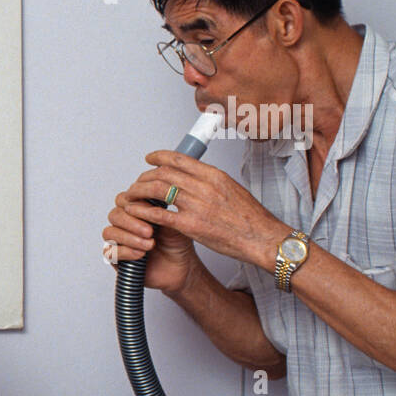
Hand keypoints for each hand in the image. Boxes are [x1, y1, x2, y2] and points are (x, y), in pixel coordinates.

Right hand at [104, 184, 200, 293]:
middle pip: (114, 215)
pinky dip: (126, 251)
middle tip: (150, 231)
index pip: (123, 199)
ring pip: (109, 232)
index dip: (133, 203)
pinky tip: (141, 254)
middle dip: (131, 222)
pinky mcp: (117, 258)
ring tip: (149, 244)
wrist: (181, 267)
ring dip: (129, 237)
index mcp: (136, 210)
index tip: (150, 209)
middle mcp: (125, 224)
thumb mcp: (173, 222)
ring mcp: (119, 240)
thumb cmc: (176, 243)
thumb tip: (147, 199)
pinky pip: (110, 252)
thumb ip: (158, 210)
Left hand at [107, 151, 290, 279]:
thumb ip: (211, 182)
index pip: (179, 159)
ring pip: (157, 190)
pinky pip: (159, 215)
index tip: (149, 159)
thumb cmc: (250, 218)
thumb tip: (194, 176)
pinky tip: (135, 212)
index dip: (159, 157)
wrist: (262, 238)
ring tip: (132, 196)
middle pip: (163, 173)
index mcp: (214, 175)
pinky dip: (143, 211)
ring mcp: (196, 205)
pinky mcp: (191, 226)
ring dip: (139, 192)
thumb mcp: (232, 189)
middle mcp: (204, 186)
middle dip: (145, 177)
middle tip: (137, 183)